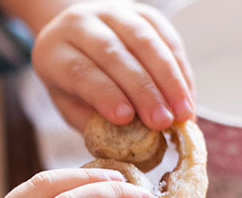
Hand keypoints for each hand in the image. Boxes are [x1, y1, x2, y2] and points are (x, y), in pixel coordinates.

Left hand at [31, 1, 194, 131]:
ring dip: (169, 80)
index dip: (105, 94)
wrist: (75, 35)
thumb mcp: (68, 103)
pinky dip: (180, 69)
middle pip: (115, 56)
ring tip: (183, 112)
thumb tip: (129, 140)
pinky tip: (187, 95)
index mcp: (54, 52)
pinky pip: (166, 37)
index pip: (80, 71)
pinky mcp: (142, 12)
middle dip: (144, 91)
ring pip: (145, 42)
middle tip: (163, 121)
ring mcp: (113, 13)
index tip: (126, 118)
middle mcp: (80, 24)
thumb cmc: (70, 81)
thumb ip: (92, 120)